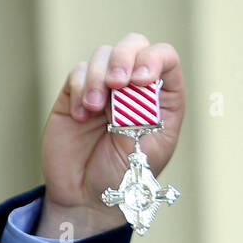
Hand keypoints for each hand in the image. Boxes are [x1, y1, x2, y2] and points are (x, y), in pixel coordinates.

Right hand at [38, 34, 184, 239]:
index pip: (165, 59)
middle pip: (135, 45)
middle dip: (125, 58)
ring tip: (95, 109)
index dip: (154, 60)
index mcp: (163, 100)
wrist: (86, 197)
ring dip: (100, 77)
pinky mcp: (77, 94)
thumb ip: (140, 114)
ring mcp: (106, 88)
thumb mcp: (144, 149)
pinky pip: (79, 73)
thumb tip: (129, 83)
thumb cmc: (124, 177)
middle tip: (117, 85)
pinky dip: (80, 89)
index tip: (140, 80)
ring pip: (104, 55)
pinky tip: (81, 116)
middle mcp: (136, 88)